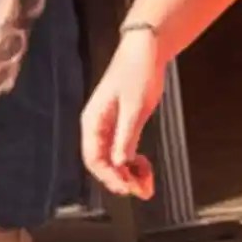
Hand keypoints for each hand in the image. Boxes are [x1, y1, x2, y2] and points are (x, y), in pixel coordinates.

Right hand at [80, 31, 164, 198]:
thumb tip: (118, 162)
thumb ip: (125, 136)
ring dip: (129, 173)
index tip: (128, 189)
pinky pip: (122, 149)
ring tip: (148, 184)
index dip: (110, 178)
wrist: (146, 50)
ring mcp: (108, 125)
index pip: (94, 159)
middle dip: (121, 179)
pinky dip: (133, 161)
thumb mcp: (134, 107)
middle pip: (103, 163)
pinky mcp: (121, 123)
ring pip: (113, 159)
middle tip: (144, 191)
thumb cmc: (138, 73)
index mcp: (93, 121)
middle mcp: (97, 126)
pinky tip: (145, 167)